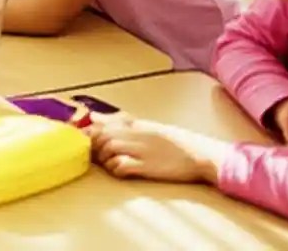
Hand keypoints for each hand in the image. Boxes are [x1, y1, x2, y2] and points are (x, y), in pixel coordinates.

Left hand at [88, 116, 226, 184]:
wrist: (200, 155)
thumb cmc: (174, 143)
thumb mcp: (146, 126)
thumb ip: (119, 122)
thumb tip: (93, 115)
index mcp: (136, 124)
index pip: (102, 124)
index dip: (89, 134)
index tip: (87, 143)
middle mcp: (136, 134)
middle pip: (101, 137)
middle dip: (95, 148)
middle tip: (100, 157)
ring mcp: (141, 150)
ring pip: (108, 150)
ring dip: (105, 160)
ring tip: (114, 164)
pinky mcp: (147, 166)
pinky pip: (121, 166)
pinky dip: (116, 170)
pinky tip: (123, 171)